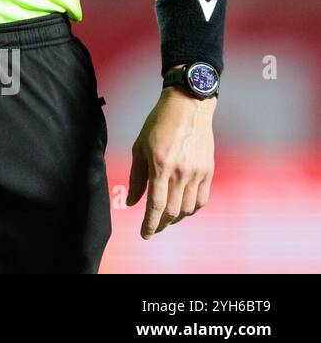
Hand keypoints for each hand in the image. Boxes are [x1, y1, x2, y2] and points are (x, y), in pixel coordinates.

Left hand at [126, 84, 215, 237]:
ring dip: (176, 218)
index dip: (150, 224)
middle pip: (173, 211)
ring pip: (188, 208)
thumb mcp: (140, 148)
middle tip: (153, 227)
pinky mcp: (209, 171)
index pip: (156, 205)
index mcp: (160, 166)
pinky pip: (202, 199)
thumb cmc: (158, 124)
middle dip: (161, 224)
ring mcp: (197, 172)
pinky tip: (183, 207)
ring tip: (166, 217)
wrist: (187, 107)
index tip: (144, 235)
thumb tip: (133, 202)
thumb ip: (137, 177)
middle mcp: (181, 172)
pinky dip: (192, 209)